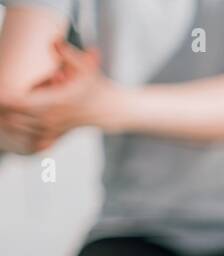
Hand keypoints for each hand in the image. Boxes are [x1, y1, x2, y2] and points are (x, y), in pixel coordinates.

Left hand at [1, 40, 115, 145]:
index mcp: (57, 101)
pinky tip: (15, 132)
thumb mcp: (86, 68)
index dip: (5, 100)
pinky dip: (22, 139)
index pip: (22, 103)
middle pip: (17, 119)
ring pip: (23, 131)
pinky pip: (35, 142)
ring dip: (8, 124)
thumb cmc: (95, 86)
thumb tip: (54, 41)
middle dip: (2, 112)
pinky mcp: (57, 134)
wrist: (110, 110)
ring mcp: (55, 128)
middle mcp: (54, 118)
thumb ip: (68, 54)